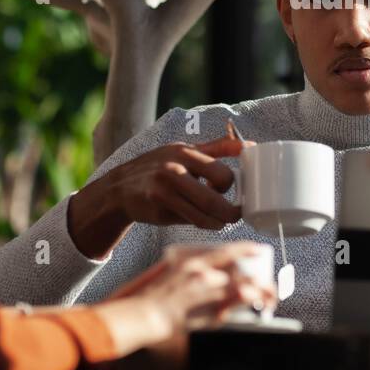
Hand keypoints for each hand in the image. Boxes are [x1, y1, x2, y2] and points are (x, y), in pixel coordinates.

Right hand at [69, 136, 250, 257]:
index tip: (231, 190)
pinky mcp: (159, 210)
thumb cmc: (160, 166)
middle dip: (230, 212)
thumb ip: (218, 147)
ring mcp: (164, 192)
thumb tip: (249, 145)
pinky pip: (190, 221)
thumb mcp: (185, 150)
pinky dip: (204, 223)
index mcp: (185, 153)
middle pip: (213, 200)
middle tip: (236, 213)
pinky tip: (205, 220)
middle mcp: (173, 171)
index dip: (230, 186)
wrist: (120, 187)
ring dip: (219, 221)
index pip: (221, 174)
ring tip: (222, 219)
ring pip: (203, 216)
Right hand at [95, 243, 277, 354]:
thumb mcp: (173, 269)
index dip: (247, 249)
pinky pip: (231, 311)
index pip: (226, 251)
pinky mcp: (204, 315)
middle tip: (269, 284)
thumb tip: (216, 269)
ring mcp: (204, 296)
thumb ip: (195, 267)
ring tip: (269, 297)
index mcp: (193, 261)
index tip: (260, 250)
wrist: (142, 314)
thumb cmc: (154, 292)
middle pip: (240, 274)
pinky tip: (253, 309)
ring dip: (258, 294)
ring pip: (241, 291)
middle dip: (259, 279)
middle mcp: (201, 276)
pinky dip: (243, 309)